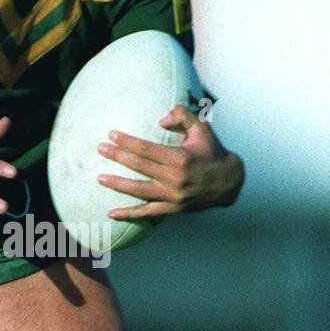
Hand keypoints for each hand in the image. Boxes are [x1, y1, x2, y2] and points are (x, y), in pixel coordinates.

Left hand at [97, 104, 243, 220]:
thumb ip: (182, 116)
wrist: (229, 182)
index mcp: (180, 158)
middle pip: (139, 166)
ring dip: (117, 184)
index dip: (127, 141)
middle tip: (100, 148)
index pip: (146, 148)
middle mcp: (175, 179)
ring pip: (138, 190)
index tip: (112, 135)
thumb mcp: (202, 129)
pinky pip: (147, 213)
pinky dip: (129, 214)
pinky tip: (112, 213)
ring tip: (99, 178)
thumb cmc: (212, 151)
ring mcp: (172, 196)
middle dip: (117, 156)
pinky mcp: (173, 209)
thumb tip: (160, 120)